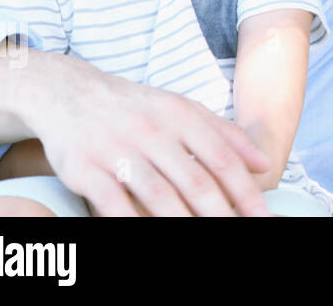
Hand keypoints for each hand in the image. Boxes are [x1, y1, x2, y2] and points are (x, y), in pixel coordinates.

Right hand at [22, 52, 272, 216]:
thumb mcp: (182, 108)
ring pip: (158, 196)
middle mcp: (152, 131)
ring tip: (205, 237)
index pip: (221, 157)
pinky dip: (133, 223)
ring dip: (183, 223)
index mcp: (179, 115)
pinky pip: (113, 205)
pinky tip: (149, 233)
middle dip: (221, 213)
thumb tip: (264, 163)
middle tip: (238, 231)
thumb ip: (225, 134)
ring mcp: (117, 150)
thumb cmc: (135, 108)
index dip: (244, 190)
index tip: (262, 216)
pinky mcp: (85, 170)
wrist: (68, 93)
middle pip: (194, 180)